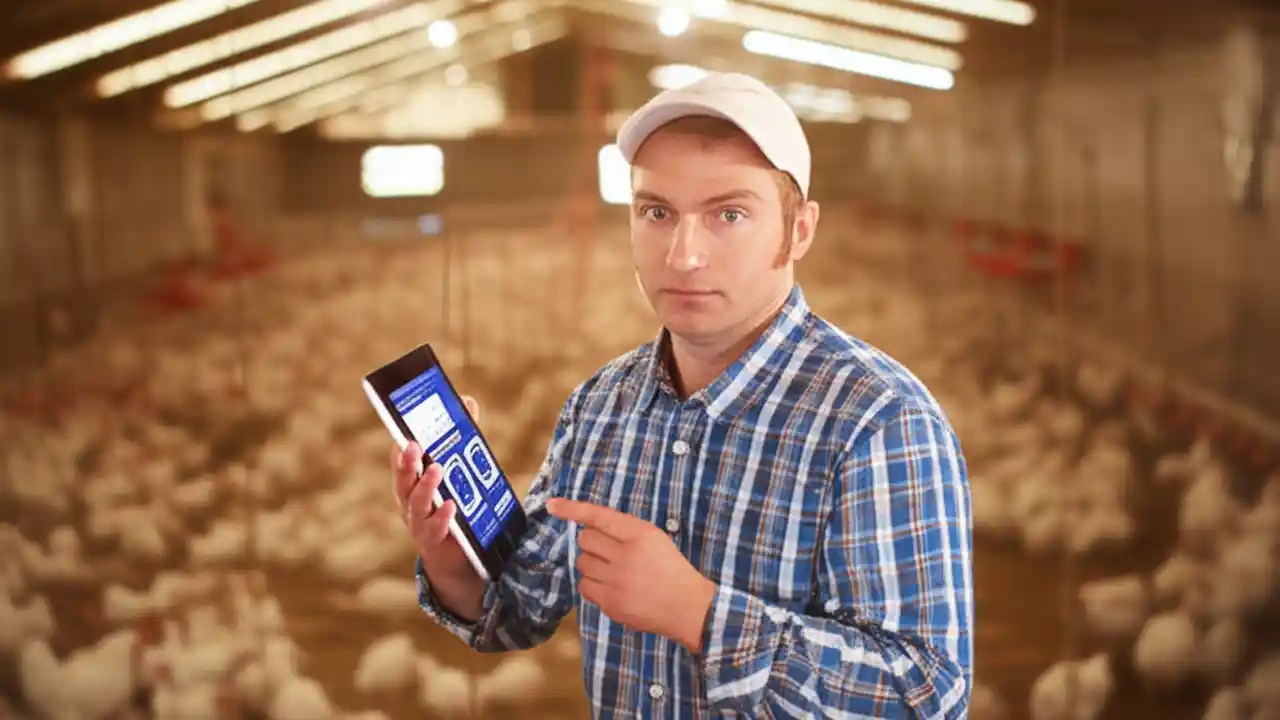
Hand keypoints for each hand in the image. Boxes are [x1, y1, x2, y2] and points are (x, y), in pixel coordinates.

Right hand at [391, 395, 486, 618]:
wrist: (458, 557)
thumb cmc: (453, 504)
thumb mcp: (457, 471)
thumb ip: (461, 438)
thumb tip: (467, 401)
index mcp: (411, 482)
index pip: (401, 461)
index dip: (400, 447)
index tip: (404, 432)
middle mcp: (409, 501)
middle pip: (403, 480)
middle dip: (406, 463)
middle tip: (413, 445)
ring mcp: (418, 522)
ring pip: (415, 503)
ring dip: (424, 486)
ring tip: (436, 469)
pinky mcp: (433, 541)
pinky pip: (434, 528)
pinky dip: (441, 517)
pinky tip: (451, 506)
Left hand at [547, 498, 715, 654]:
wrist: (687, 606)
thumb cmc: (671, 569)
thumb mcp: (655, 538)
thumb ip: (626, 530)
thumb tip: (590, 525)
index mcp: (640, 534)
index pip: (598, 516)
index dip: (572, 509)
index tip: (552, 505)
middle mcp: (626, 555)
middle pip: (585, 539)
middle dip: (593, 544)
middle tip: (610, 553)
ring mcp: (616, 581)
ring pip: (582, 563)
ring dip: (592, 564)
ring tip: (613, 571)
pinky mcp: (610, 603)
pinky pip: (584, 586)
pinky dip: (592, 584)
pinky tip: (610, 586)